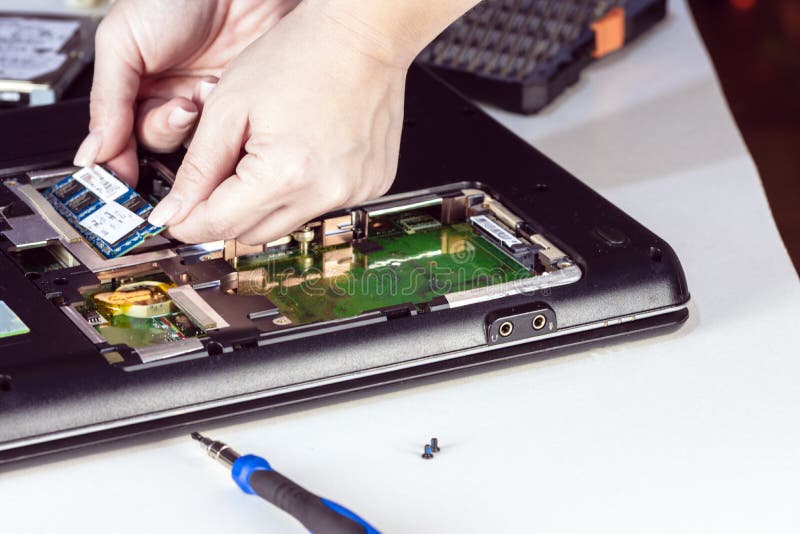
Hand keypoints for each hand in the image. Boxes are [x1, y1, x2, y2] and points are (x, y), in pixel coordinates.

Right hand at [74, 0, 299, 182]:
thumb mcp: (122, 42)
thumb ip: (107, 101)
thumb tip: (93, 150)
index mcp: (132, 85)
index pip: (120, 138)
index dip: (119, 159)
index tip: (119, 177)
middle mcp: (167, 97)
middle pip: (158, 144)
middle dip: (167, 129)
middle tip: (178, 110)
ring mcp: (203, 103)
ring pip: (193, 144)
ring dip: (196, 120)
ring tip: (202, 87)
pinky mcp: (237, 107)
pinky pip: (227, 135)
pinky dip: (224, 117)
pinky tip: (220, 87)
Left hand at [150, 3, 411, 244]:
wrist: (363, 34)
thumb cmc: (300, 54)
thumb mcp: (227, 108)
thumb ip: (196, 168)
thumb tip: (174, 214)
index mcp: (285, 173)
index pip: (219, 225)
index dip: (187, 222)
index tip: (174, 216)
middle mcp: (324, 192)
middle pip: (252, 234)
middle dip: (225, 213)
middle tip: (218, 177)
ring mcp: (353, 192)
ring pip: (285, 224)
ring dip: (263, 203)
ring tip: (264, 155)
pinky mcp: (370, 185)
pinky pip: (319, 205)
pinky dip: (300, 191)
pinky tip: (301, 154)